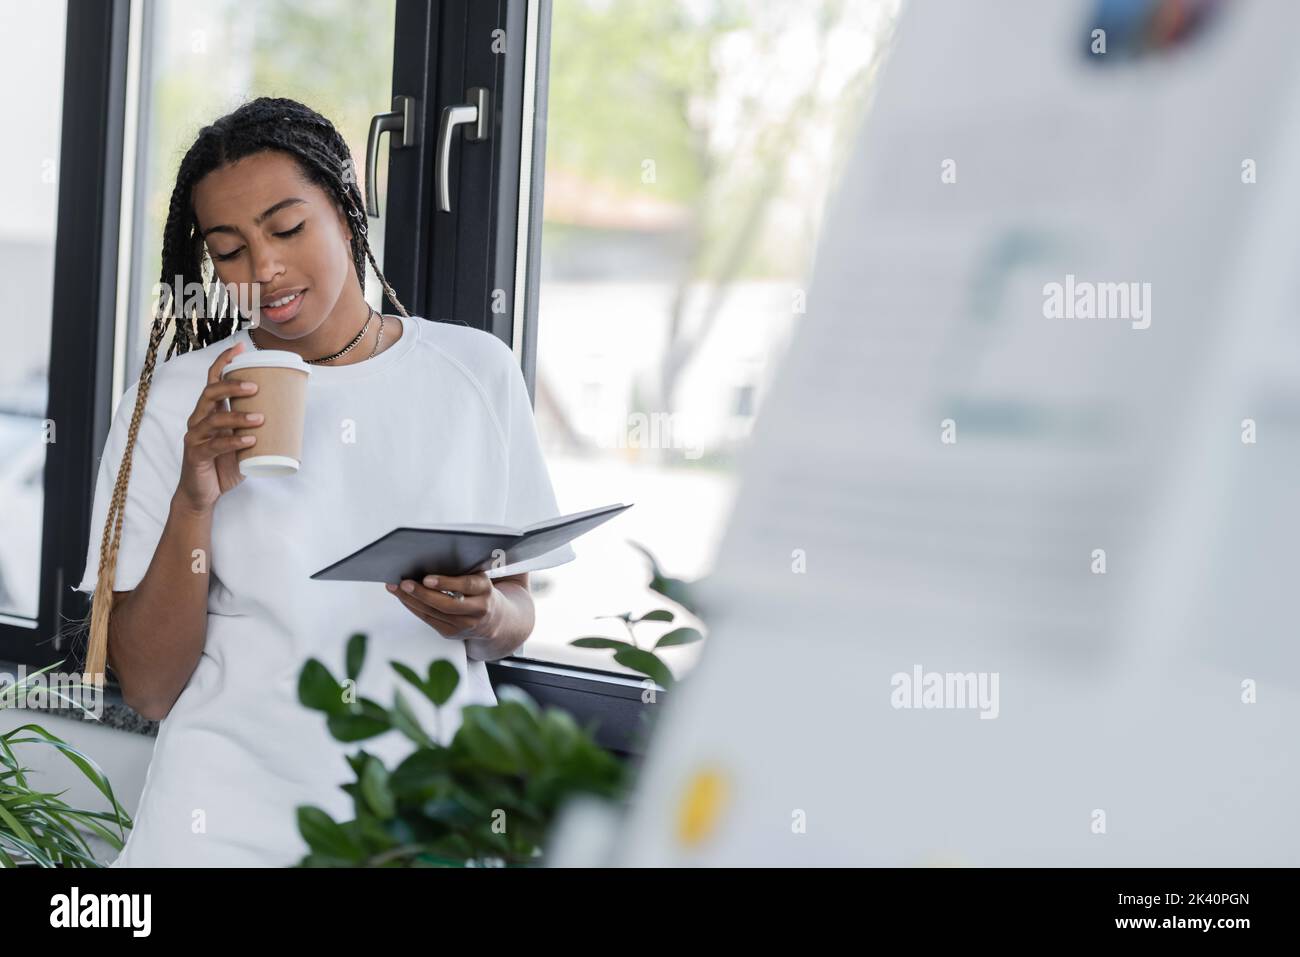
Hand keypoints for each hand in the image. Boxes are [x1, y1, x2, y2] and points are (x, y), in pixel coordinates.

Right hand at [175, 341, 263, 514]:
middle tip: (256, 387)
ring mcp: (195, 437)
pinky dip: (232, 442)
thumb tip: (294, 413)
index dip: (224, 362)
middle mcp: (199, 419)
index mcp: (210, 411)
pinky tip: (249, 440)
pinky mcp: (196, 455)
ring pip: (212, 419)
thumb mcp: (244, 441)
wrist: (204, 494)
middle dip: (232, 386)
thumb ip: (258, 427)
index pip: (213, 380)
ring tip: (260, 418)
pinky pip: (214, 445)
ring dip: (238, 416)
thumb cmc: (225, 463)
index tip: (240, 348)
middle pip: (210, 393)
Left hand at [385, 572, 503, 642]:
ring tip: (396, 588)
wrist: (493, 620)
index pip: (466, 586)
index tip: (427, 578)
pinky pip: (428, 620)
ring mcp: (465, 625)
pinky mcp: (451, 633)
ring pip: (433, 613)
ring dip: (411, 600)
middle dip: (422, 594)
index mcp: (485, 590)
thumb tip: (428, 560)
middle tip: (404, 583)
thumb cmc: (479, 591)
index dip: (446, 583)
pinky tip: (404, 598)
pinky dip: (413, 608)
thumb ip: (461, 571)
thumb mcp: (478, 578)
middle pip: (446, 604)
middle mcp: (478, 610)